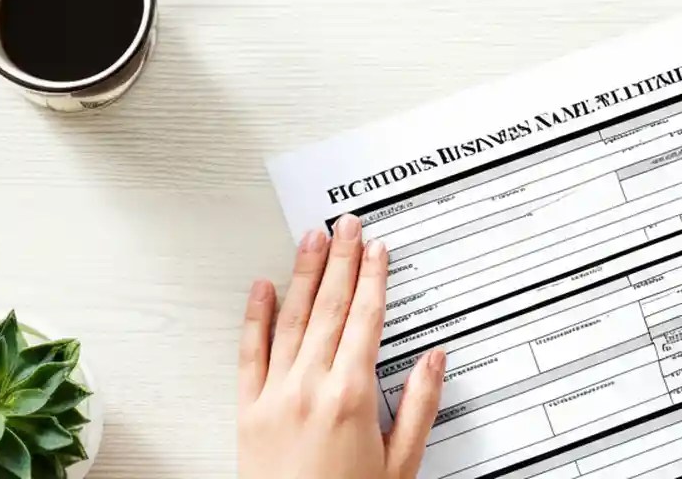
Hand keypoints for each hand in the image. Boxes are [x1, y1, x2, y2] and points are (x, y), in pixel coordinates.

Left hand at [237, 215, 446, 478]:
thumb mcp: (400, 465)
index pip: (365, 319)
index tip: (376, 251)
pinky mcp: (247, 410)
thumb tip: (434, 362)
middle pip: (329, 308)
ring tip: (311, 240)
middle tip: (346, 227)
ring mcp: (274, 396)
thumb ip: (418, 408)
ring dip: (303, 274)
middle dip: (340, 261)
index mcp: (351, 396)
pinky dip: (255, 316)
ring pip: (290, 319)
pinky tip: (261, 288)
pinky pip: (249, 352)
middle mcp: (310, 388)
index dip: (372, 279)